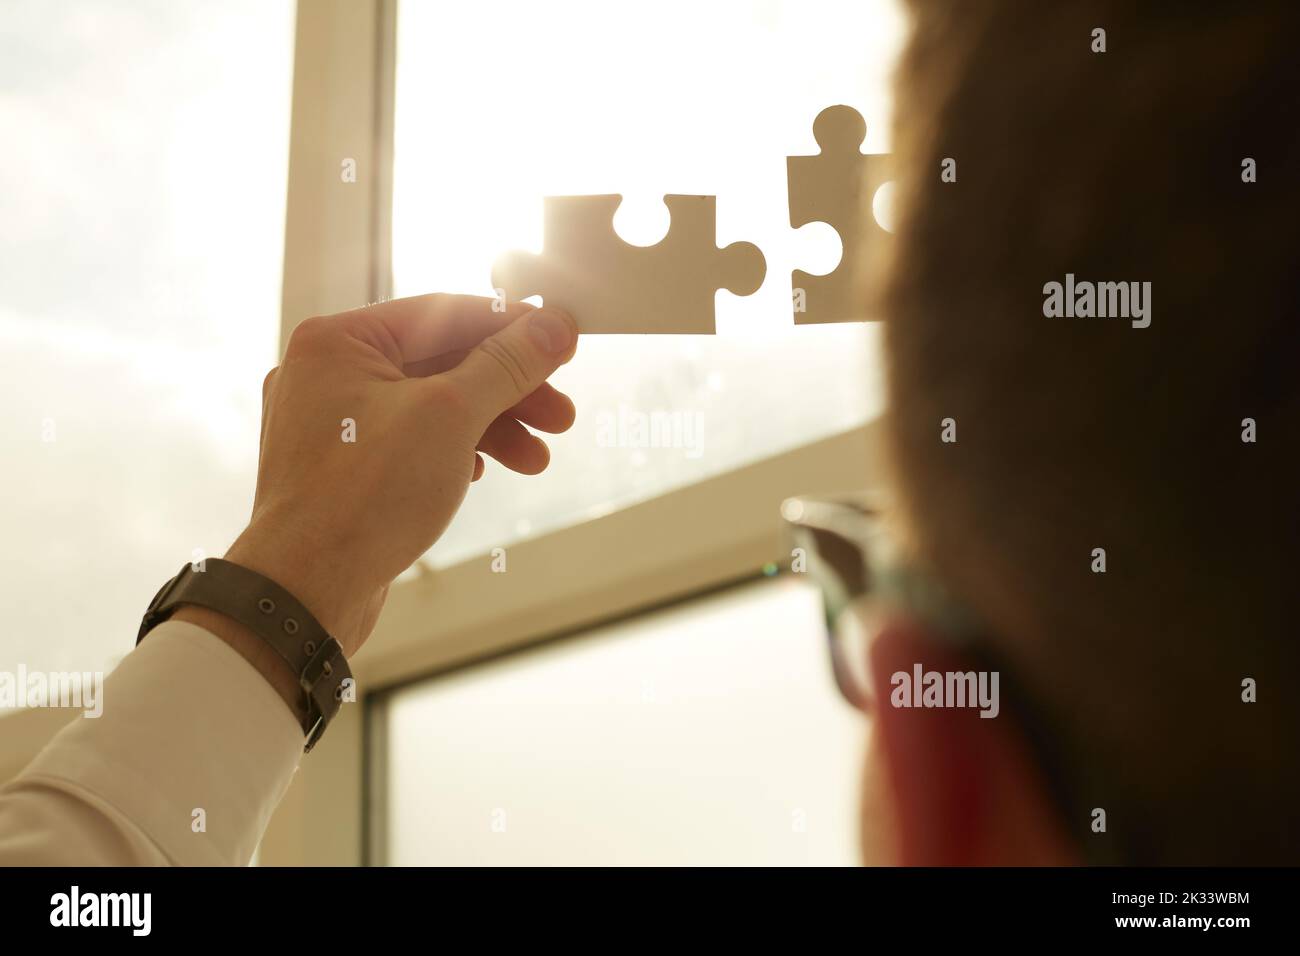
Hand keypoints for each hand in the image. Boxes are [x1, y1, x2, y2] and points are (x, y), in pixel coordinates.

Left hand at [221, 294, 578, 657]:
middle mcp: (327, 374)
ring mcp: (332, 424)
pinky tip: (484, 471)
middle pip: (441, 363)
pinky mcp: (343, 469)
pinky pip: (411, 441)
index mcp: (337, 341)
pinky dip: (455, 451)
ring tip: (536, 458)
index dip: (511, 327)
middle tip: (559, 415)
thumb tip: (551, 327)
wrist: (306, 592)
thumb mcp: (450, 416)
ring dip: (491, 427)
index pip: (444, 314)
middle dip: (508, 390)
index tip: (560, 340)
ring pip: (430, 407)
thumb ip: (505, 365)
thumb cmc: (361, 498)